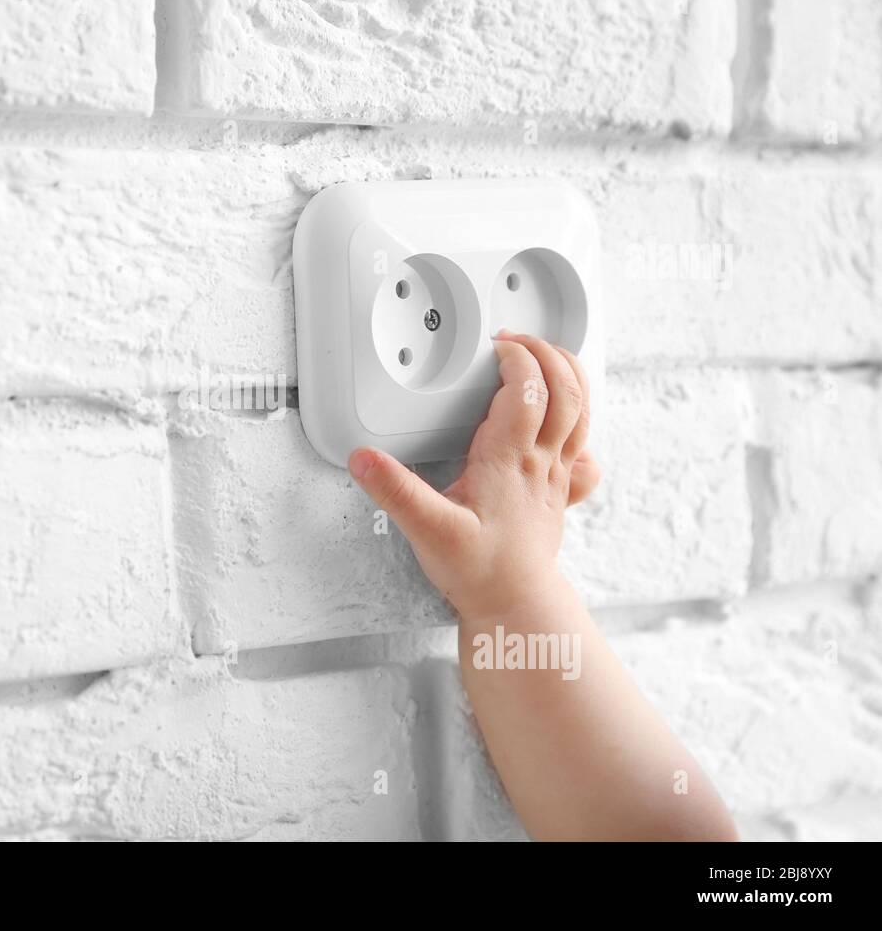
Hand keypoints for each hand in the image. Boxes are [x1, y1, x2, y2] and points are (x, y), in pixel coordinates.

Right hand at [349, 330, 597, 621]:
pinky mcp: (559, 493)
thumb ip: (394, 490)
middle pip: (565, 390)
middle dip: (545, 353)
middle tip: (520, 340)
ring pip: (582, 412)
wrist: (516, 607)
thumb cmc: (480, 571)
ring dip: (571, 376)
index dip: (516, 358)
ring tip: (550, 356)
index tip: (496, 345)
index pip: (527, 390)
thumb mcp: (426, 529)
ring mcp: (555, 477)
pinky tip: (569, 421)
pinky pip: (584, 447)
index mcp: (510, 460)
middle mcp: (540, 462)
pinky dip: (582, 422)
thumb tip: (363, 458)